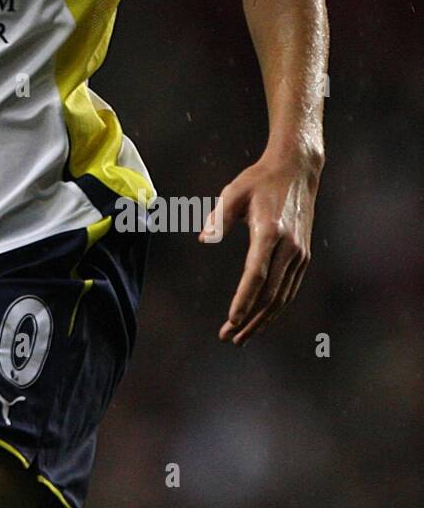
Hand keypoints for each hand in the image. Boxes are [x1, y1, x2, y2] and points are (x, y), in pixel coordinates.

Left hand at [197, 152, 320, 345]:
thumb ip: (218, 218)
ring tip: (241, 336)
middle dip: (249, 320)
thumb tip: (204, 239)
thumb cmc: (259, 180)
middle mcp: (289, 247)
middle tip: (229, 338)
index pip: (256, 274)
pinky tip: (260, 318)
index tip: (232, 320)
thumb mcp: (234, 192)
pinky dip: (275, 307)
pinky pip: (289, 289)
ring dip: (262, 320)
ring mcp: (300, 253)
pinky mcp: (304, 255)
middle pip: (270, 294)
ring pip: (282, 297)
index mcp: (270, 231)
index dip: (244, 300)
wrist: (297, 170)